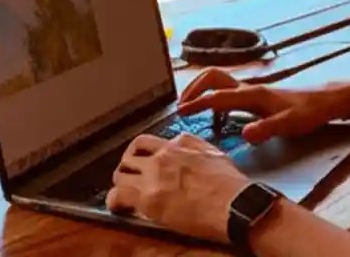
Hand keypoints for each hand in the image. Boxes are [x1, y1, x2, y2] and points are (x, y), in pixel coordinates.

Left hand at [106, 133, 248, 242]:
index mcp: (180, 143)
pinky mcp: (148, 198)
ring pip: (120, 173)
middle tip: (131, 176)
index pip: (150, 142)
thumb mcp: (216, 154)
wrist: (234, 203)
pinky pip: (118, 195)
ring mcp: (153, 175)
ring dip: (121, 182)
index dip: (144, 154)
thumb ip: (196, 148)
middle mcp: (163, 155)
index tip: (146, 163)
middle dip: (129, 165)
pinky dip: (115, 201)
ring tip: (124, 192)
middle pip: (131, 153)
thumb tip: (187, 151)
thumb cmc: (232, 184)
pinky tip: (118, 206)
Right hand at [177, 68, 342, 143]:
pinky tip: (214, 111)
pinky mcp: (255, 94)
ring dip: (201, 88)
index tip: (180, 113)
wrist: (324, 101)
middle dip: (193, 88)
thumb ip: (266, 129)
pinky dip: (213, 94)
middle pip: (212, 77)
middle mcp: (248, 88)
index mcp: (252, 95)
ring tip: (190, 106)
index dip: (197, 104)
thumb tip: (243, 135)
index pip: (216, 97)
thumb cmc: (308, 113)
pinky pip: (226, 88)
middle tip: (181, 107)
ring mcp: (251, 89)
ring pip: (218, 80)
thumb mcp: (289, 125)